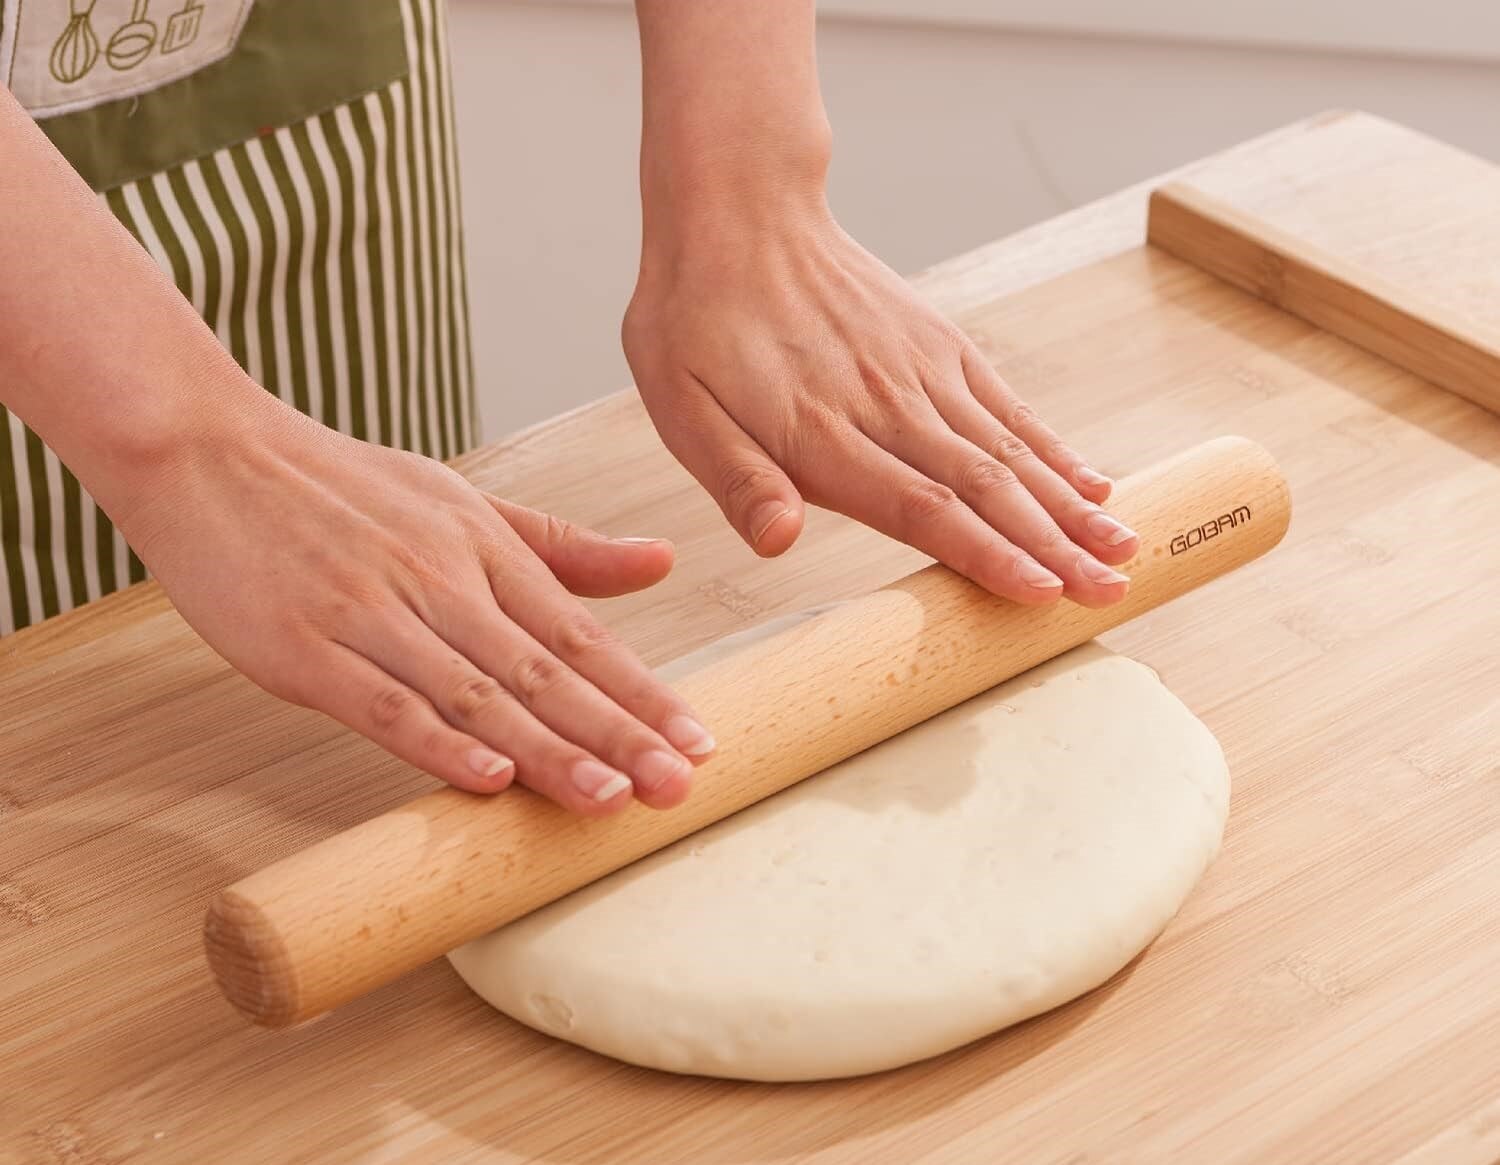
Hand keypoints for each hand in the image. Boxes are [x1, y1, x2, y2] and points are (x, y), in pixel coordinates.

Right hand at [116, 394, 713, 815]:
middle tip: (677, 785)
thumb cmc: (341, 485)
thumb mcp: (464, 500)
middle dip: (617, 733)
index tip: (698, 740)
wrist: (209, 451)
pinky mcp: (304, 650)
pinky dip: (436, 741)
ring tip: (609, 797)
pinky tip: (487, 778)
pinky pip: (382, 704)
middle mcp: (441, 582)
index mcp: (484, 550)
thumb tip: (662, 562)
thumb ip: (562, 545)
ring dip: (547, 750)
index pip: (579, 635)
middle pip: (543, 671)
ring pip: (476, 693)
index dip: (642, 692)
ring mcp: (372, 616)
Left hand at [623, 207, 1137, 606]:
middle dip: (1052, 546)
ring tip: (1122, 548)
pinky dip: (1053, 447)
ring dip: (1068, 505)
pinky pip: (1007, 404)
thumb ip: (736, 478)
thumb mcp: (680, 404)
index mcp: (823, 435)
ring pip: (1009, 449)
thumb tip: (779, 541)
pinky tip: (1090, 482)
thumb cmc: (696, 319)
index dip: (985, 555)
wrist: (738, 212)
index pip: (921, 507)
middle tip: (1110, 592)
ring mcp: (923, 371)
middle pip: (984, 486)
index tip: (1042, 597)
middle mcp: (888, 406)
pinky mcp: (939, 345)